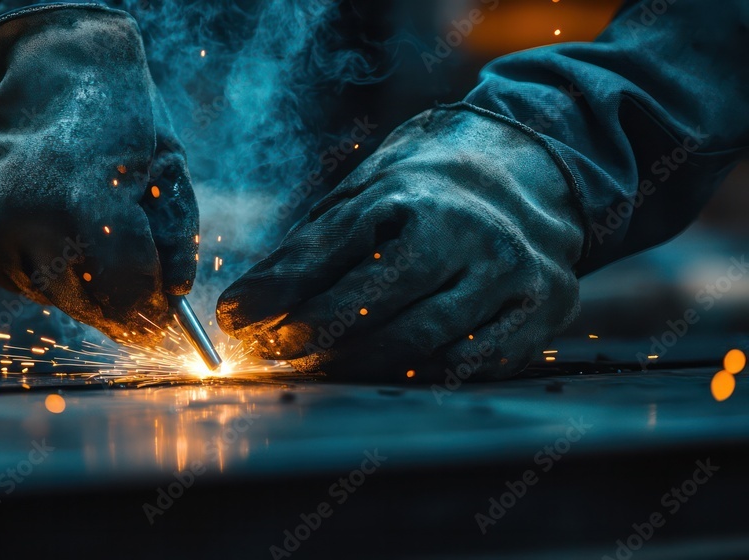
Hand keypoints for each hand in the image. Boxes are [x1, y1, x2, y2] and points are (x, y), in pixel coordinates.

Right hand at [0, 5, 197, 343]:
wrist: (52, 64)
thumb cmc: (122, 115)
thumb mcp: (170, 168)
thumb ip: (175, 239)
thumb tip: (173, 298)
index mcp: (86, 198)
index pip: (126, 290)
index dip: (149, 310)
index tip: (160, 318)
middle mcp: (27, 213)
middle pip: (85, 300)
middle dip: (116, 305)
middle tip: (134, 303)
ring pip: (46, 293)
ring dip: (77, 286)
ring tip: (91, 243)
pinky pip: (11, 276)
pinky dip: (38, 269)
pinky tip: (54, 233)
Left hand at [217, 107, 585, 381]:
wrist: (531, 175)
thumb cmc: (426, 192)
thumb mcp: (366, 197)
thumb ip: (309, 250)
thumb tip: (243, 309)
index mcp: (412, 190)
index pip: (331, 247)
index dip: (278, 290)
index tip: (235, 320)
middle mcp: (465, 229)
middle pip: (375, 301)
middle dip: (311, 335)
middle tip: (268, 353)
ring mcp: (508, 273)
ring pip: (421, 340)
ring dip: (356, 364)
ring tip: (313, 369)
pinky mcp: (539, 312)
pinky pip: (472, 363)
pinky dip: (420, 375)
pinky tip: (385, 374)